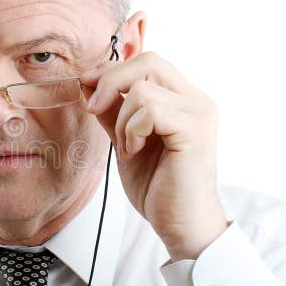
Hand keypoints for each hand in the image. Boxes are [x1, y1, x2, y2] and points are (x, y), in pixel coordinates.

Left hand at [80, 51, 229, 260]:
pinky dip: (132, 130)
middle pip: (148, 62)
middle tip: (94, 110)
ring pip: (142, 89)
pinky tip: (135, 152)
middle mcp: (196, 100)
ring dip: (122, 120)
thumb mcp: (125, 139)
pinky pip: (149, 110)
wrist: (179, 223)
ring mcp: (199, 113)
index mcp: (183, 98)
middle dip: (110, 82)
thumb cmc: (157, 186)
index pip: (147, 62)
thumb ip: (111, 110)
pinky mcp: (194, 130)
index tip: (87, 87)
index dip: (112, 70)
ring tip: (129, 147)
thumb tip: (87, 80)